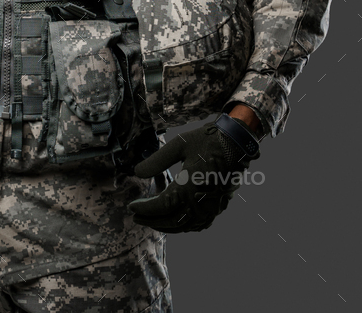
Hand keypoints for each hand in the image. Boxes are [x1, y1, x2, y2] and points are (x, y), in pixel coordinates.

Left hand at [128, 119, 259, 232]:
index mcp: (188, 188)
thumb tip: (137, 172)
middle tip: (136, 216)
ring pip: (184, 226)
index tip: (131, 206)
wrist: (237, 144)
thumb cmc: (206, 141)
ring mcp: (211, 208)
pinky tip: (175, 218)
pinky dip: (183, 225)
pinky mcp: (218, 207)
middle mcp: (200, 203)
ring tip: (152, 218)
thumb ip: (157, 161)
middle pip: (171, 221)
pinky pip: (198, 225)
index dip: (145, 208)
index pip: (161, 206)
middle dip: (151, 220)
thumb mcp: (178, 144)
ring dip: (166, 225)